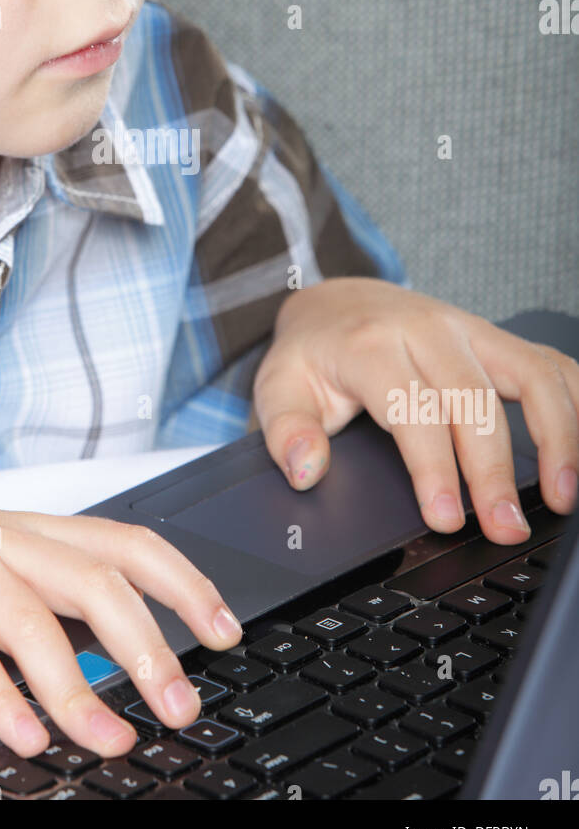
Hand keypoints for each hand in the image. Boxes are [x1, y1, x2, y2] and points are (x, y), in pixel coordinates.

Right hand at [0, 493, 242, 757]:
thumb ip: (48, 598)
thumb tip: (119, 654)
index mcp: (30, 528)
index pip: (127, 544)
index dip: (184, 585)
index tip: (223, 632)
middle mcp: (0, 538)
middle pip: (96, 582)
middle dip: (149, 648)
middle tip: (181, 704)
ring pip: (34, 621)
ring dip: (80, 689)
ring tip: (110, 740)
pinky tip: (25, 732)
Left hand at [250, 278, 578, 543]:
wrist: (336, 302)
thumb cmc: (314, 352)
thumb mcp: (279, 386)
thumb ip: (286, 430)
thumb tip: (306, 469)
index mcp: (371, 345)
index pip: (412, 408)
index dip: (434, 467)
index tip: (447, 517)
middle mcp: (428, 331)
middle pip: (474, 400)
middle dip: (495, 470)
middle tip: (504, 527)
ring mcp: (470, 330)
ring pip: (530, 374)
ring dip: (556, 436)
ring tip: (562, 496)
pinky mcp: (497, 338)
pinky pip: (551, 364)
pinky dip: (576, 403)